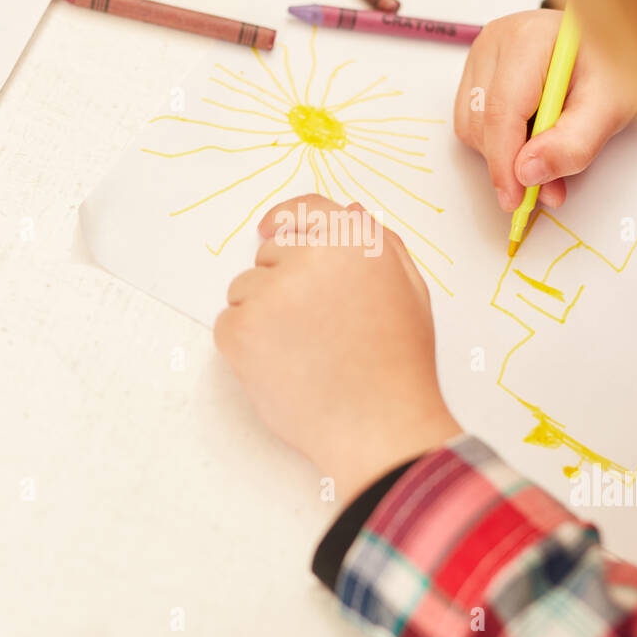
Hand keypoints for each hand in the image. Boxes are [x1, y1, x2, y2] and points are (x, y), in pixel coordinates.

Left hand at [215, 195, 461, 503]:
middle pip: (270, 254)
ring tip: (304, 353)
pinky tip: (283, 368)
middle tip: (315, 328)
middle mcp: (309, 258)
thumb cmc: (399, 366)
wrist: (380, 427)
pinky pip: (228, 323)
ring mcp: (270, 294)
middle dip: (283, 284)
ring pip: (244, 290)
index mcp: (354, 241)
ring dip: (262, 315)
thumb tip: (346, 211)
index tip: (269, 229)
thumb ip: (378, 244)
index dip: (285, 220)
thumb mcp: (408, 290)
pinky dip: (245, 346)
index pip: (305, 209)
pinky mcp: (240, 331)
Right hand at [454, 9, 636, 211]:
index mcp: (528, 39)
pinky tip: (532, 133)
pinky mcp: (478, 72)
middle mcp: (495, 41)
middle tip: (549, 182)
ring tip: (548, 149)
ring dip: (504, 153)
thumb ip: (574, 144)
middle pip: (482, 123)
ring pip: (472, 127)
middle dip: (510, 162)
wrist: (611, 46)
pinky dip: (500, 142)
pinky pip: (473, 122)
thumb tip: (526, 173)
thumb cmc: (614, 66)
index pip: (501, 112)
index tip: (515, 199)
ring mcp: (482, 55)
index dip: (505, 163)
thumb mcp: (611, 109)